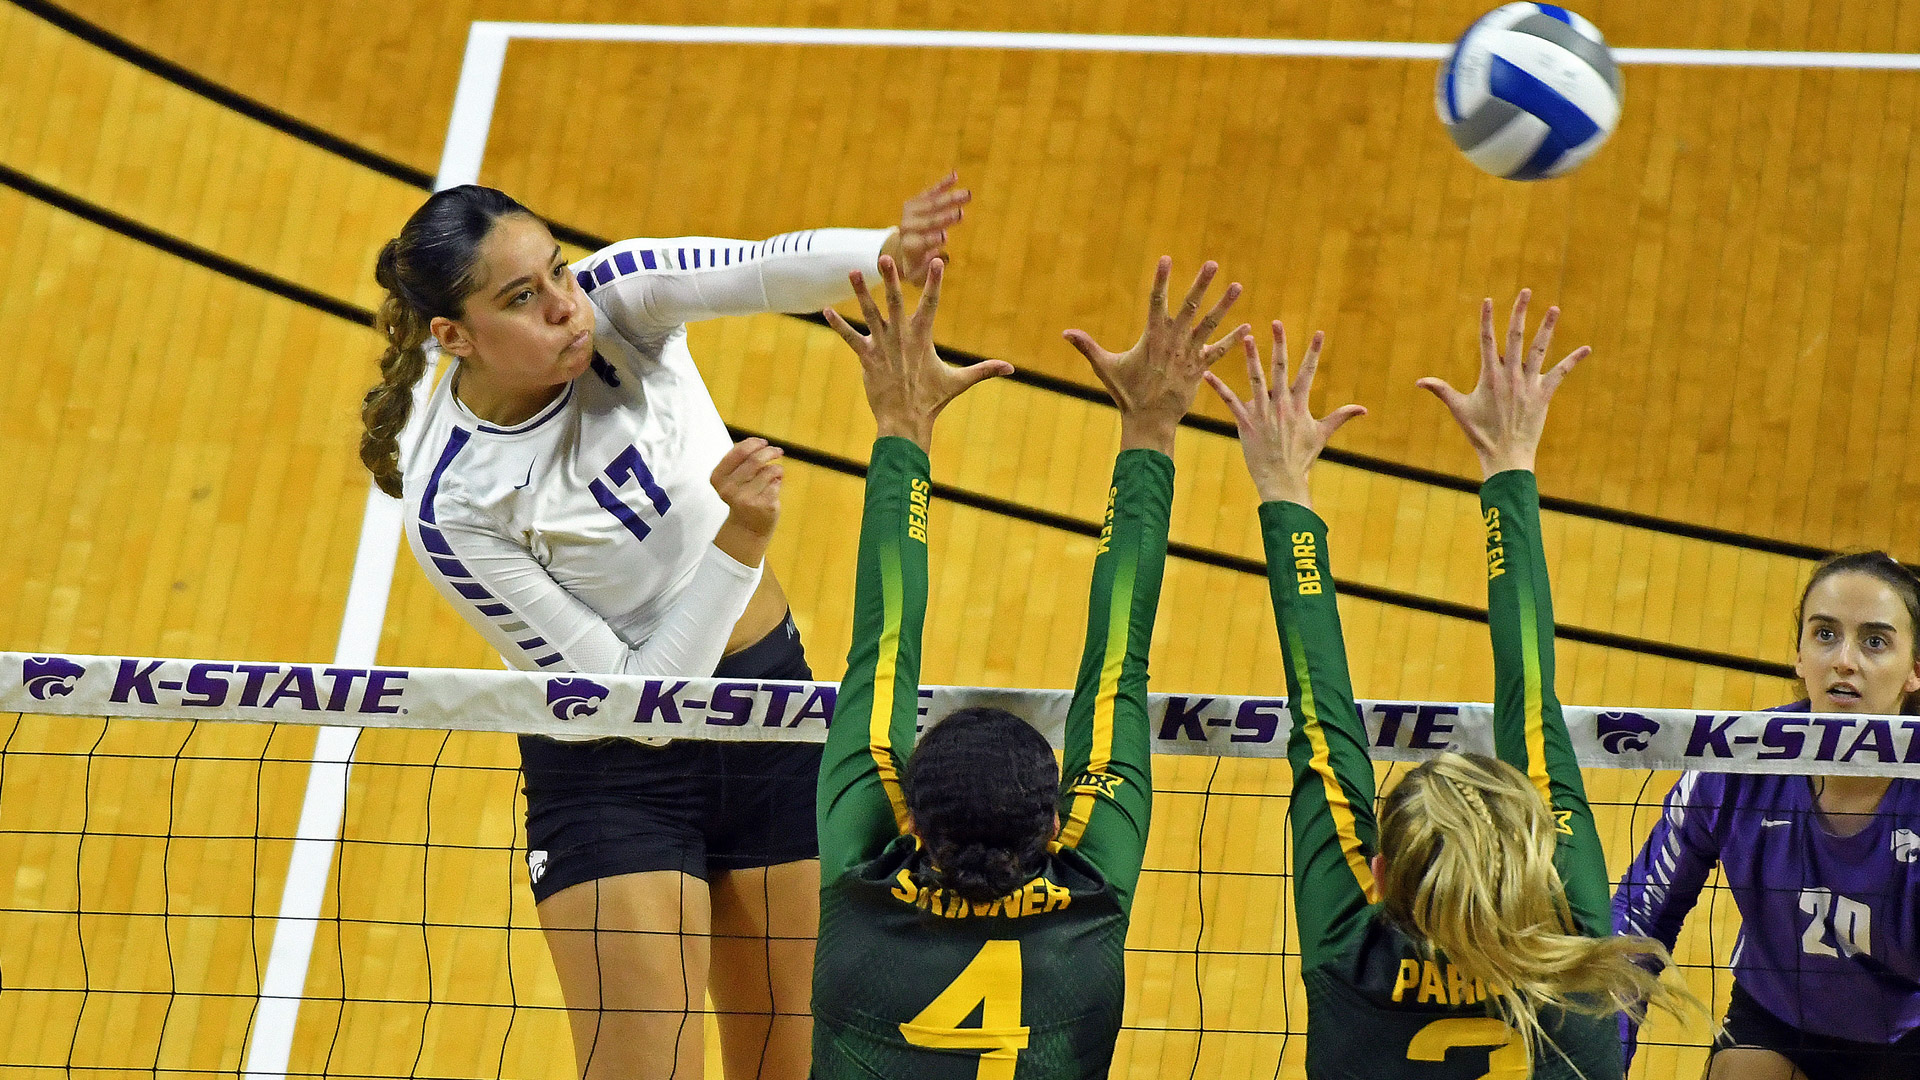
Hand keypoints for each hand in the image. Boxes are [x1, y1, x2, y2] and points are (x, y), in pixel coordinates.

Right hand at [710, 437, 782, 566]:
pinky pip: (776, 483)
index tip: (763, 442)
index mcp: (718, 478)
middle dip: (770, 452)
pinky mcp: (762, 506)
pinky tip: (774, 487)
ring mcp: (745, 499)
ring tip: (776, 473)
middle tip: (778, 451)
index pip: (738, 452)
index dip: (754, 443)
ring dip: (777, 468)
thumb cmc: (742, 495)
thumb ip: (741, 460)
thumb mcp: (733, 478)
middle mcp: (729, 489)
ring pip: (769, 471)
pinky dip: (779, 481)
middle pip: (756, 460)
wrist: (747, 527)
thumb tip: (760, 443)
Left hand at [823, 255, 1011, 450]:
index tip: (937, 262)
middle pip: (893, 301)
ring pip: (869, 314)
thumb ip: (984, 370)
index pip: (931, 304)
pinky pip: (850, 338)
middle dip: (889, 279)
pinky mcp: (866, 358)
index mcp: (923, 338)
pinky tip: (825, 310)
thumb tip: (1011, 368)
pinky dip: (838, 325)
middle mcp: (901, 338)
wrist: (904, 422)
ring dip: (860, 293)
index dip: (934, 282)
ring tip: (853, 271)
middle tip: (884, 257)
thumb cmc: (932, 402)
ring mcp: (882, 347)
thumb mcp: (959, 382)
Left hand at [879, 172, 970, 286]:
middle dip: (944, 218)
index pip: (921, 242)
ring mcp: (911, 212)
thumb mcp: (918, 277)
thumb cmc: (915, 267)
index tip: (944, 237)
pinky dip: (943, 184)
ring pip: (933, 204)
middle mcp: (908, 227)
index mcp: (909, 246)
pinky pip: (932, 191)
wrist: (900, 250)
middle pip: (928, 221)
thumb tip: (944, 257)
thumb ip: (928, 273)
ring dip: (950, 199)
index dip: (932, 240)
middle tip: (960, 215)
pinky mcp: (916, 201)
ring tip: (968, 195)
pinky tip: (955, 176)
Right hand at [1062, 257, 1249, 453]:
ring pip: (1209, 325)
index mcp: (1152, 337)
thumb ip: (1087, 346)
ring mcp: (1189, 355)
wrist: (1149, 421)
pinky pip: (1219, 352)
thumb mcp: (1105, 367)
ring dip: (1224, 305)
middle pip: (1189, 307)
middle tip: (1212, 264)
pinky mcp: (1199, 369)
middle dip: (1201, 284)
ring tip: (1237, 286)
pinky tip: (1247, 327)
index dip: (1160, 279)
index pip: (1156, 301)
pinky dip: (1233, 340)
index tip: (1165, 259)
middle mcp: (1173, 341)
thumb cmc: (1126, 393)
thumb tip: (1064, 333)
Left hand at [1204, 322, 1365, 505]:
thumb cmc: (1303, 458)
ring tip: (1246, 338)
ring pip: (1256, 380)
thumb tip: (1364, 409)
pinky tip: (1207, 374)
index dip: (1314, 352)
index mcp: (1299, 405)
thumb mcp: (1322, 435)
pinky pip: (1230, 401)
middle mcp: (1281, 405)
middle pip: (1280, 369)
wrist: (1283, 480)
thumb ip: (1341, 417)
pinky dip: (1218, 388)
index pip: (1308, 372)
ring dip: (1251, 358)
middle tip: (1277, 323)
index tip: (1319, 332)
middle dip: (1279, 344)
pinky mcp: (1246, 423)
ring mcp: (1263, 413)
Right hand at [1416, 289, 1588, 478]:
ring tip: (1555, 308)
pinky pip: (1561, 373)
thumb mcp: (1459, 410)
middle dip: (1519, 312)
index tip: (1488, 300)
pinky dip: (1573, 361)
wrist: (1506, 456)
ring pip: (1540, 349)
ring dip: (1548, 328)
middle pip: (1515, 337)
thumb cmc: (1481, 434)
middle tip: (1525, 292)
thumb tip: (1419, 382)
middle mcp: (1510, 376)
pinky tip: (1587, 349)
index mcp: (1489, 376)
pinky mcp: (1544, 395)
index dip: (1486, 319)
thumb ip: (1441, 390)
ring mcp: (1529, 384)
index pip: (1487, 341)